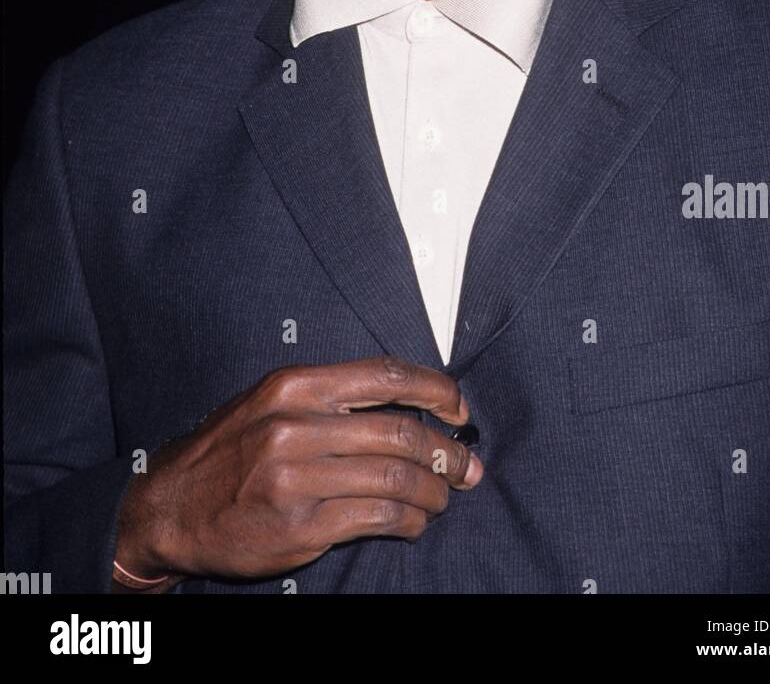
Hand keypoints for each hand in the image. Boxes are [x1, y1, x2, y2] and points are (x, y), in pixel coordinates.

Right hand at [114, 355, 482, 582]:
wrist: (170, 506)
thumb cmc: (230, 450)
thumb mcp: (273, 401)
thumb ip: (333, 398)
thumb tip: (407, 405)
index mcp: (297, 385)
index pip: (386, 376)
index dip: (437, 390)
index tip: (460, 408)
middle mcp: (297, 424)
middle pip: (400, 431)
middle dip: (447, 451)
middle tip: (466, 466)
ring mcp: (298, 477)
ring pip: (395, 477)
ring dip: (434, 491)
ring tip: (444, 497)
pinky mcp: (301, 526)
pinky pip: (377, 518)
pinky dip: (409, 521)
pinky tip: (414, 522)